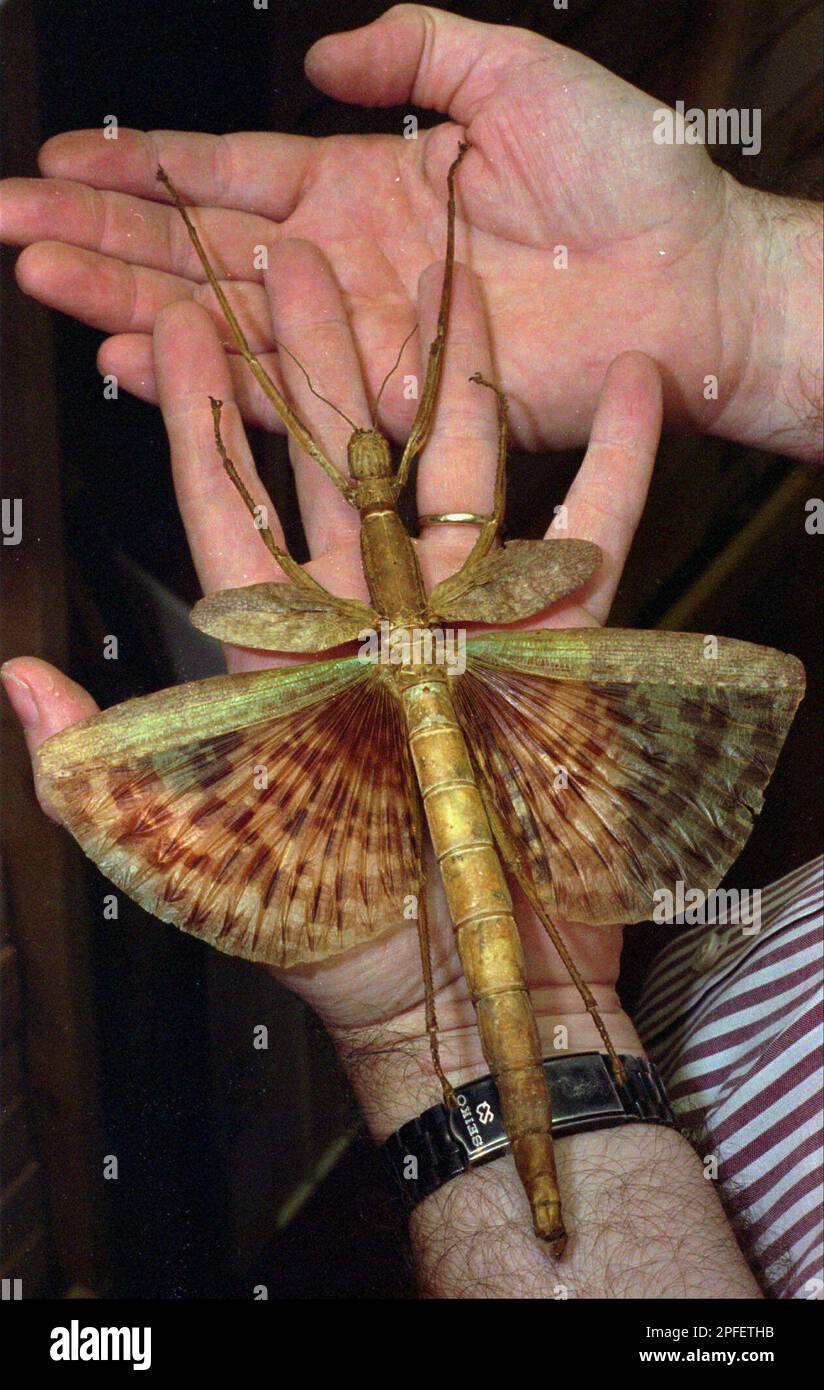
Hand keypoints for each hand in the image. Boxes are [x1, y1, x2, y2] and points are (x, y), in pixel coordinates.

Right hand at [1, 5, 818, 460]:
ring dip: (127, 302)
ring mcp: (361, 337)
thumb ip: (413, 49)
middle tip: (13, 224)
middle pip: (200, 250)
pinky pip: (282, 393)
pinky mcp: (390, 405)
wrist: (690, 278)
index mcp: (363, 183)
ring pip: (222, 321)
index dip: (144, 166)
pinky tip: (132, 357)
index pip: (228, 174)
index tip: (62, 156)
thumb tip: (317, 57)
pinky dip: (207, 377)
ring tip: (43, 278)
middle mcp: (345, 265)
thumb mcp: (511, 72)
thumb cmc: (625, 173)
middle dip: (102, 234)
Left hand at [2, 243, 660, 1132]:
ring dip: (454, 388)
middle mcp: (372, 627)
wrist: (461, 988)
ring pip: (459, 484)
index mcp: (280, 658)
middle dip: (318, 368)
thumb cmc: (322, 932)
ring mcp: (468, 631)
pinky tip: (626, 388)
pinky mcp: (557, 653)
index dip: (202, 420)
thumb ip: (101, 762)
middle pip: (340, 472)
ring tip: (445, 287)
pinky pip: (589, 543)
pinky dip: (611, 468)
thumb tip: (18, 683)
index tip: (181, 326)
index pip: (229, 515)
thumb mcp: (184, 853)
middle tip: (297, 264)